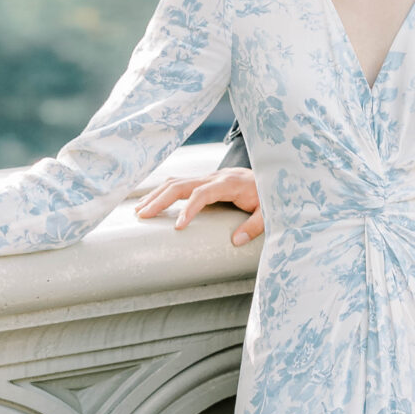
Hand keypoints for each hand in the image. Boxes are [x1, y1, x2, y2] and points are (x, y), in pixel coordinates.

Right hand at [135, 168, 263, 246]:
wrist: (275, 172)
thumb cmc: (272, 195)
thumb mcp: (270, 213)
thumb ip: (255, 225)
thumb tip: (236, 241)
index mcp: (230, 183)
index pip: (202, 193)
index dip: (188, 208)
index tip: (177, 226)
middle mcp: (216, 176)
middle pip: (181, 184)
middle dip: (160, 199)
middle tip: (143, 216)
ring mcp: (210, 176)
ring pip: (177, 181)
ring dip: (157, 195)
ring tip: (139, 211)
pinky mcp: (207, 180)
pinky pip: (181, 183)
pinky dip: (164, 192)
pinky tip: (152, 203)